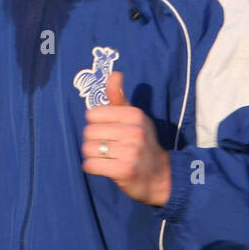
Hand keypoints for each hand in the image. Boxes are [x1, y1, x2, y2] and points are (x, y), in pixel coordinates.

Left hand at [82, 71, 171, 205]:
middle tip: (108, 147)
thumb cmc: (142, 143)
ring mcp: (131, 151)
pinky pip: (91, 165)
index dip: (96, 124)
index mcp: (135, 114)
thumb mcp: (134, 118)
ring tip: (108, 158)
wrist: (160, 175)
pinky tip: (105, 168)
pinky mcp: (125, 170)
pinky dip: (92, 168)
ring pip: (88, 149)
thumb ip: (119, 97)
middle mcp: (135, 131)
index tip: (110, 132)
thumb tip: (115, 74)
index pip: (92, 114)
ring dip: (93, 155)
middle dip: (93, 141)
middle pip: (88, 132)